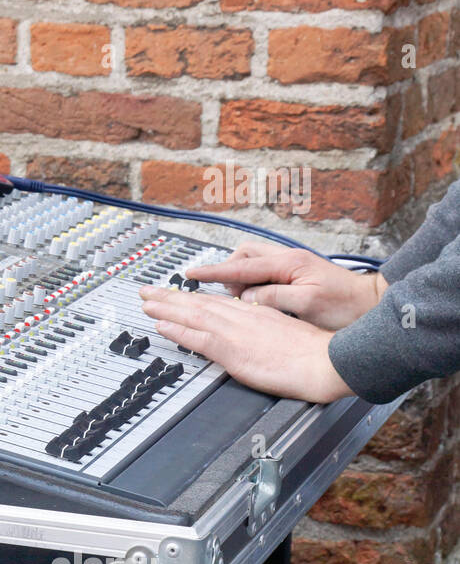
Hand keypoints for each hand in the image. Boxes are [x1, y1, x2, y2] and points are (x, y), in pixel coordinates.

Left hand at [140, 287, 353, 402]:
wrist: (326, 361)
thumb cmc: (313, 352)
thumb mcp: (284, 331)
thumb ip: (263, 328)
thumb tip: (251, 334)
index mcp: (254, 312)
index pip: (215, 301)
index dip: (191, 297)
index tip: (173, 293)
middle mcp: (241, 317)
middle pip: (198, 303)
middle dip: (170, 297)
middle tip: (146, 291)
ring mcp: (236, 333)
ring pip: (192, 315)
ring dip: (166, 309)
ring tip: (145, 304)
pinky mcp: (233, 351)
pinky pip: (198, 338)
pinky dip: (178, 332)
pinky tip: (162, 327)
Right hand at [184, 241, 385, 330]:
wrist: (372, 305)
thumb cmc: (345, 306)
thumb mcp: (306, 305)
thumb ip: (272, 297)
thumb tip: (246, 295)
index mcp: (288, 264)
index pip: (240, 267)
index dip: (212, 272)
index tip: (191, 274)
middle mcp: (287, 260)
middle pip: (243, 257)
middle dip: (227, 272)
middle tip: (226, 293)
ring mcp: (292, 266)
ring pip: (252, 264)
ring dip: (241, 279)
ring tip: (243, 299)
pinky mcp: (296, 276)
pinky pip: (263, 274)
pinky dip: (253, 284)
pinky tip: (257, 298)